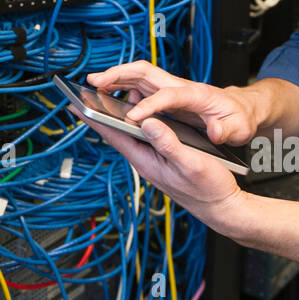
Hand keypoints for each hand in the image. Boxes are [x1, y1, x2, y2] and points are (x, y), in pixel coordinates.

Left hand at [64, 91, 246, 233]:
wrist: (223, 207)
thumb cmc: (209, 189)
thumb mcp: (190, 163)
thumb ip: (168, 143)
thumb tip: (147, 122)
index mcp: (147, 161)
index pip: (114, 136)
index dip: (94, 120)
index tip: (75, 106)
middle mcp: (146, 160)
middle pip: (119, 133)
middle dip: (104, 112)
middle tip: (91, 91)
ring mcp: (154, 160)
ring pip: (133, 133)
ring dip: (123, 114)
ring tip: (116, 93)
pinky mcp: (164, 159)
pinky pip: (147, 137)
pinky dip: (142, 121)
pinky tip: (144, 112)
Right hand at [86, 60, 259, 146]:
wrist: (242, 108)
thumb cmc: (239, 117)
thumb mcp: (239, 127)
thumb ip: (226, 130)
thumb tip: (214, 131)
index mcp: (197, 95)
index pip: (168, 96)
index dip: (150, 106)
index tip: (134, 118)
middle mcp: (181, 86)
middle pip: (145, 72)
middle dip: (118, 74)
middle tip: (94, 81)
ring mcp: (172, 89)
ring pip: (138, 76)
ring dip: (115, 77)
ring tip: (93, 86)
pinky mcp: (166, 94)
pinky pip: (140, 85)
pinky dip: (122, 86)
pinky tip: (110, 95)